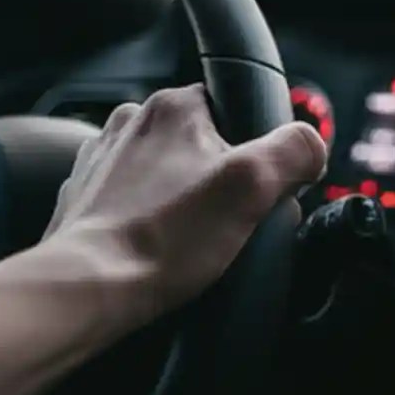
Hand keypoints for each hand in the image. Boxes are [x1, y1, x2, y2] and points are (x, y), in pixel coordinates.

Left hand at [43, 84, 326, 325]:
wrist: (89, 287)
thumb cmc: (164, 239)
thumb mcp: (253, 186)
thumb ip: (294, 151)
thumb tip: (310, 146)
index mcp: (172, 106)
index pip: (233, 110)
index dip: (255, 153)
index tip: (255, 191)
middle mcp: (130, 123)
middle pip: (200, 146)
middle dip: (218, 183)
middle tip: (225, 225)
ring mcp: (101, 161)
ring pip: (164, 176)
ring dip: (180, 204)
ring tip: (187, 243)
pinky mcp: (84, 199)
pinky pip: (132, 204)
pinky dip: (148, 223)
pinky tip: (157, 250)